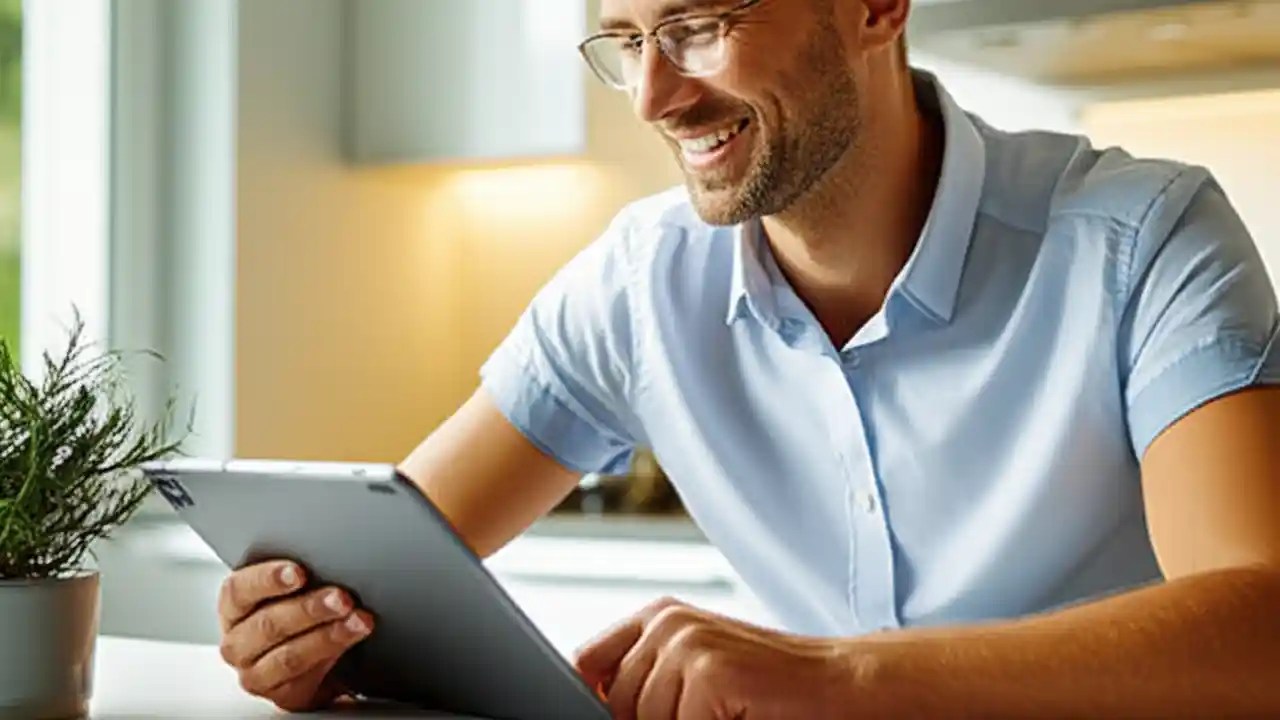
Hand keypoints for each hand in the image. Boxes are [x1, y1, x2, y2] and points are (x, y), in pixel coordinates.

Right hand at [217, 560, 374, 711]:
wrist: (313, 656)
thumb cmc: (298, 612)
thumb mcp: (292, 590)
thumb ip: (300, 576)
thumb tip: (332, 554)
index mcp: (234, 608)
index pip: (239, 591)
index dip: (268, 580)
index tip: (299, 572)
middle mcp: (238, 643)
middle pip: (268, 625)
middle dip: (309, 609)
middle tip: (341, 597)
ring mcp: (257, 673)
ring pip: (289, 656)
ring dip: (329, 636)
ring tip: (358, 620)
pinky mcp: (283, 695)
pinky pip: (307, 677)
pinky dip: (334, 656)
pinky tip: (352, 639)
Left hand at [573, 597, 853, 719]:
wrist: (837, 683)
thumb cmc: (768, 688)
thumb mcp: (694, 674)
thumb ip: (644, 680)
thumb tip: (594, 702)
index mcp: (657, 616)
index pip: (586, 663)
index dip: (599, 699)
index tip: (621, 714)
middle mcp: (667, 622)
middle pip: (616, 702)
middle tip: (706, 713)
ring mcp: (687, 644)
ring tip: (727, 713)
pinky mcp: (709, 672)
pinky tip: (738, 715)